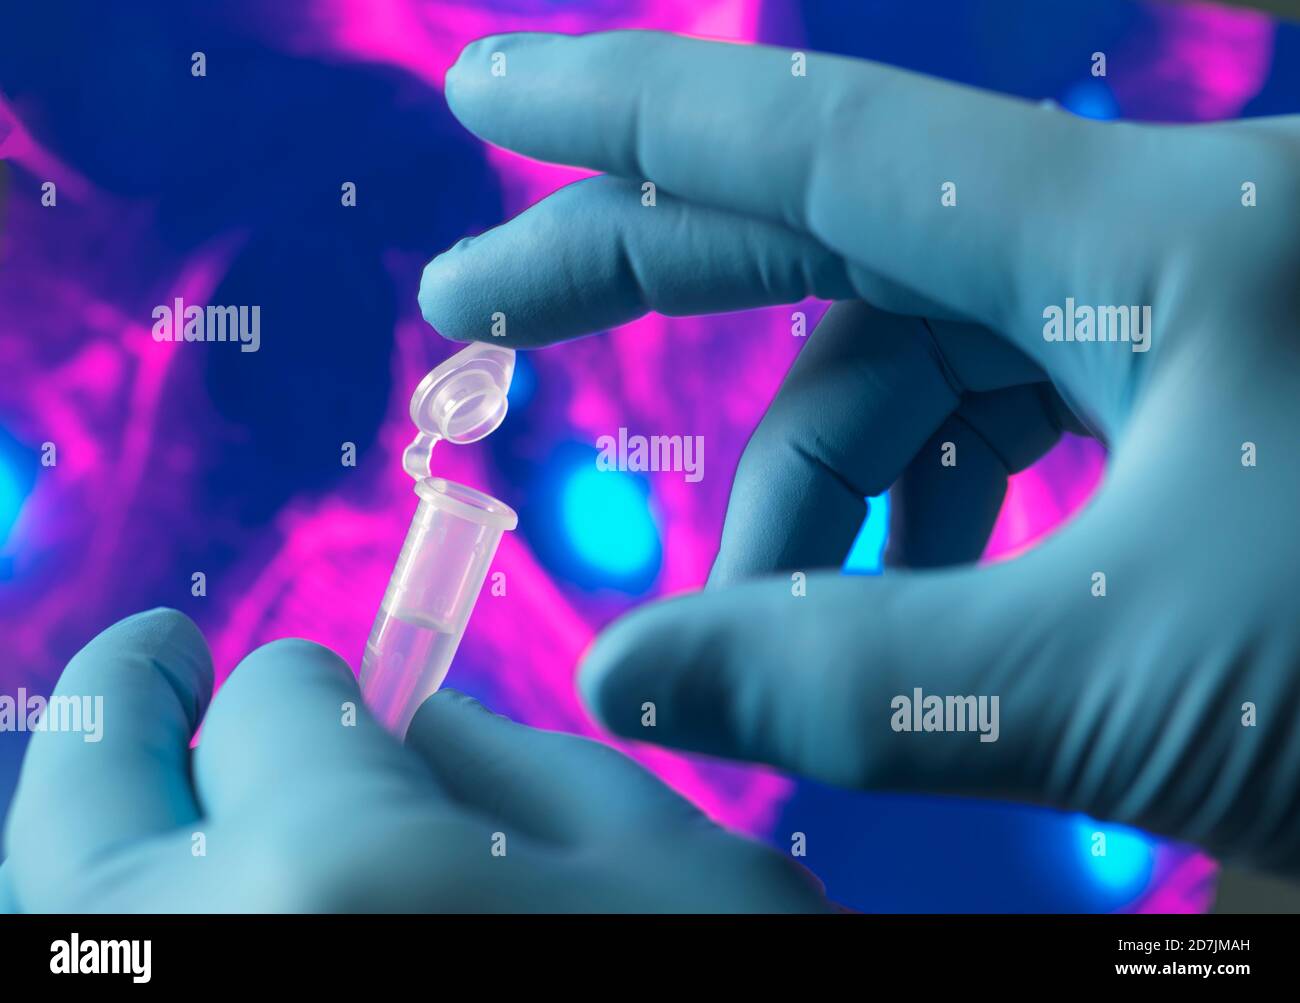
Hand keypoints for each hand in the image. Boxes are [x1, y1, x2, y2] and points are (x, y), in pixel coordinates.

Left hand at [0, 609, 828, 911]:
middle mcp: (205, 967)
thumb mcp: (660, 862)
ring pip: (62, 910)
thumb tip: (418, 718)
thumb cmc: (715, 999)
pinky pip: (122, 969)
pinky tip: (222, 897)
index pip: (273, 702)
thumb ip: (515, 766)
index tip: (359, 695)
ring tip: (174, 793)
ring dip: (104, 835)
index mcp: (337, 877)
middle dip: (128, 706)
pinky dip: (145, 922)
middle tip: (169, 658)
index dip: (322, 681)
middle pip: (76, 804)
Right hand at [421, 31, 1299, 877]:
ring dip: (810, 497)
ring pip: (916, 370)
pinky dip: (916, 513)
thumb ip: (857, 678)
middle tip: (472, 316)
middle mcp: (1152, 245)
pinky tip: (894, 595)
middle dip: (638, 272)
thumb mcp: (1127, 673)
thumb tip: (627, 679)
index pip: (820, 135)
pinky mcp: (1200, 403)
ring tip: (754, 625)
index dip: (629, 110)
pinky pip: (999, 425)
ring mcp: (1177, 321)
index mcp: (1150, 238)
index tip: (484, 83)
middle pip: (829, 229)